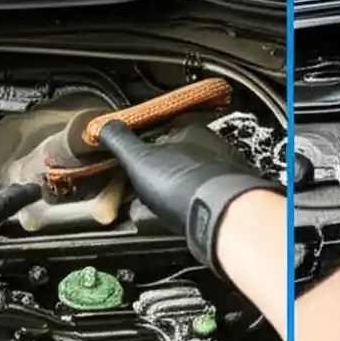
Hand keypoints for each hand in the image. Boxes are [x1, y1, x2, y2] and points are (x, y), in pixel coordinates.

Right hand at [99, 121, 278, 272]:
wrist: (220, 211)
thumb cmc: (182, 181)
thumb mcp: (139, 158)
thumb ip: (120, 141)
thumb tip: (103, 126)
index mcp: (190, 130)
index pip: (168, 130)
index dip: (152, 144)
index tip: (142, 155)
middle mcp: (214, 146)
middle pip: (186, 153)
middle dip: (170, 167)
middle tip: (153, 183)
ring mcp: (228, 171)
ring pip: (201, 175)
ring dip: (186, 186)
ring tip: (168, 203)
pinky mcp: (236, 197)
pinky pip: (212, 197)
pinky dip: (200, 204)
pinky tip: (189, 215)